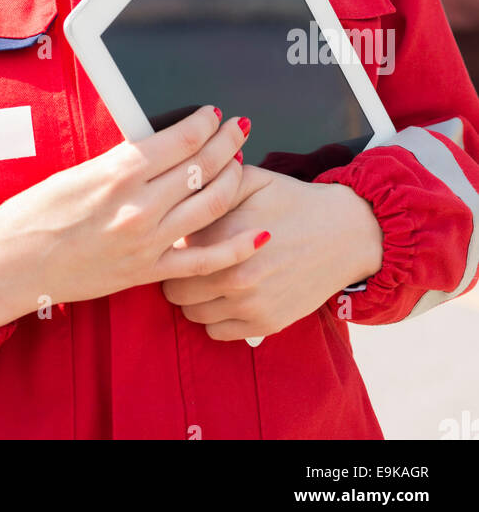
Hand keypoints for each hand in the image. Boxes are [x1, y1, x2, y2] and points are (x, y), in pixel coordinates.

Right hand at [0, 106, 262, 328]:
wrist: (13, 263)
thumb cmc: (37, 212)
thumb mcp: (79, 171)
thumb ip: (123, 160)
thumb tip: (163, 143)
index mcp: (118, 172)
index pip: (181, 139)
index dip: (205, 123)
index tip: (214, 113)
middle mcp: (138, 206)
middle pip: (202, 167)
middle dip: (228, 142)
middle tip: (240, 127)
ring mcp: (147, 242)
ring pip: (210, 205)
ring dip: (233, 179)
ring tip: (241, 163)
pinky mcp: (148, 272)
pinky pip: (205, 261)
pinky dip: (237, 247)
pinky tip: (259, 232)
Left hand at [161, 164, 383, 340]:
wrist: (344, 234)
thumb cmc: (292, 202)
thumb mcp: (251, 179)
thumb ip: (210, 182)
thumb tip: (177, 181)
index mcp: (225, 234)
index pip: (170, 248)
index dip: (168, 240)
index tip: (174, 236)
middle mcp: (234, 274)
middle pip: (173, 286)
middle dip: (175, 272)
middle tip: (187, 260)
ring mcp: (249, 303)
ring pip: (190, 312)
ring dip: (192, 297)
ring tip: (205, 278)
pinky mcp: (265, 324)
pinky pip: (215, 332)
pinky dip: (213, 317)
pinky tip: (224, 297)